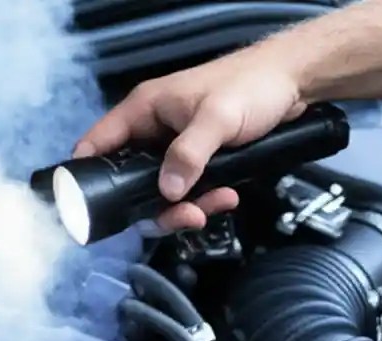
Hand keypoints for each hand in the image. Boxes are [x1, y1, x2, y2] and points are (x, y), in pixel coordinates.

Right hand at [73, 48, 306, 230]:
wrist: (293, 83)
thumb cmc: (251, 85)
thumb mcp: (217, 119)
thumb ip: (189, 154)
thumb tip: (167, 191)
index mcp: (145, 110)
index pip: (98, 143)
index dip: (88, 174)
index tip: (94, 206)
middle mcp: (153, 131)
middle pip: (130, 181)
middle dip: (154, 205)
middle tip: (182, 216)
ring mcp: (174, 148)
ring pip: (161, 192)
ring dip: (185, 207)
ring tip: (213, 206)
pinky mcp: (197, 162)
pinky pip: (188, 191)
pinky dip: (204, 200)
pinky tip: (226, 197)